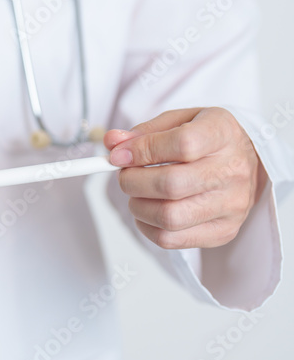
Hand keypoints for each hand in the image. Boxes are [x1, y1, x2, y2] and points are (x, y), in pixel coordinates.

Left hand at [104, 107, 266, 249]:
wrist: (246, 161)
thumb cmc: (209, 140)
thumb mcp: (179, 121)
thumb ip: (144, 132)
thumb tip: (113, 142)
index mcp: (222, 134)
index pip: (182, 144)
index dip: (142, 151)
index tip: (119, 155)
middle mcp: (232, 171)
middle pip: (171, 185)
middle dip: (132, 182)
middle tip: (125, 176)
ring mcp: (231, 205)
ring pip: (168, 217)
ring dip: (138, 206)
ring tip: (138, 193)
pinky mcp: (224, 231)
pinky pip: (171, 239)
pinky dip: (147, 227)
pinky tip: (148, 210)